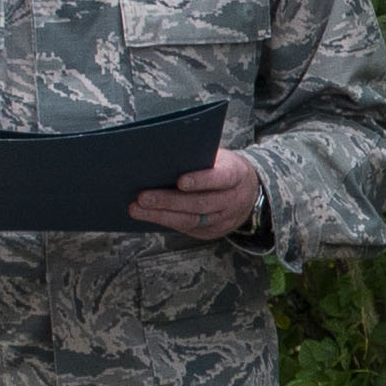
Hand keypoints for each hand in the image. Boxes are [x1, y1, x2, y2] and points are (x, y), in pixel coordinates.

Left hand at [131, 147, 260, 241]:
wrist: (248, 192)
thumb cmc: (224, 168)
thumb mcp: (221, 157)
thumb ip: (201, 156)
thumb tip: (164, 153)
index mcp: (237, 174)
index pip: (221, 178)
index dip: (201, 180)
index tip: (180, 181)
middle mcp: (232, 200)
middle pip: (200, 203)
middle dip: (169, 201)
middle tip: (143, 197)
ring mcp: (223, 219)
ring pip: (191, 220)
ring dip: (160, 215)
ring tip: (136, 208)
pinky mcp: (211, 232)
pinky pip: (186, 229)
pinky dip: (165, 221)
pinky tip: (146, 215)